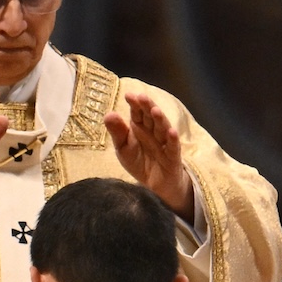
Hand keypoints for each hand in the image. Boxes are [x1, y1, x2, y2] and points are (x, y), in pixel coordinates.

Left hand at [103, 92, 193, 219]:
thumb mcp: (123, 149)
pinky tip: (172, 132)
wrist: (155, 187)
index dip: (135, 104)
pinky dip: (173, 140)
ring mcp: (164, 143)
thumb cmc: (140, 163)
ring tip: (155, 110)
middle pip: (151, 117)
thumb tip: (108, 114)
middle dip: (147, 107)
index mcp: (140, 128)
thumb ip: (117, 132)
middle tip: (142, 97)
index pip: (138, 113)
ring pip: (163, 129)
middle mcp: (153, 132)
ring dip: (160, 119)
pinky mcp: (173, 157)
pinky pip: (173, 148)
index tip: (129, 95)